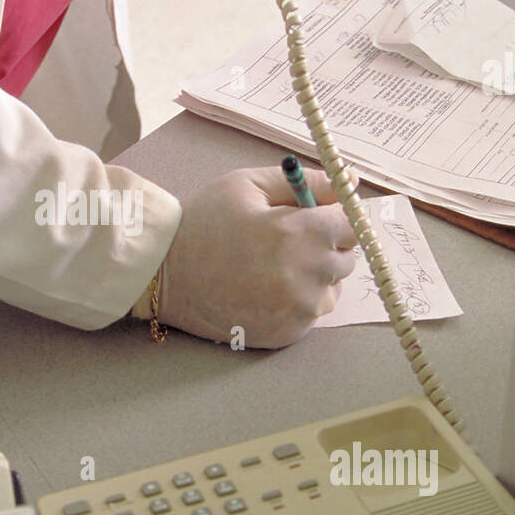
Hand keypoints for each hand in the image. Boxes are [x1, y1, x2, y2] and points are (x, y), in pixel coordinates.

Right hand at [158, 165, 357, 348]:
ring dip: (314, 278)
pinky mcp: (286, 334)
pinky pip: (310, 315)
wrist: (161, 274)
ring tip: (270, 268)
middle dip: (323, 246)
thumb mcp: (247, 185)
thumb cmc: (202, 222)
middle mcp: (307, 276)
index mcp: (301, 233)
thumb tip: (350, 180)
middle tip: (281, 241)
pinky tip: (262, 290)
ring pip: (331, 290)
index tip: (312, 218)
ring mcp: (298, 310)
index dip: (333, 218)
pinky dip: (296, 303)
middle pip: (346, 259)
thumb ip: (304, 182)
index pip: (353, 226)